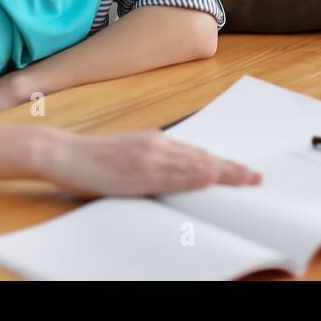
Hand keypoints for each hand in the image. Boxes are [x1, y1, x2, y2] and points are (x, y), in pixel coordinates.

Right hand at [40, 128, 261, 197]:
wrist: (65, 152)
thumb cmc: (95, 156)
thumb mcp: (131, 152)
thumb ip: (156, 160)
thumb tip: (180, 169)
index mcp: (157, 140)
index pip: (198, 153)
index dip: (224, 163)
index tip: (245, 171)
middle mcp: (157, 145)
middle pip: (202, 158)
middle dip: (231, 169)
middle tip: (256, 178)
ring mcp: (147, 158)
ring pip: (192, 166)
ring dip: (221, 173)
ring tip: (244, 180)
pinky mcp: (136, 172)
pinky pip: (170, 177)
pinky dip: (191, 177)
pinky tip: (207, 178)